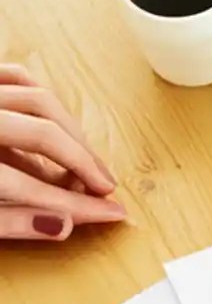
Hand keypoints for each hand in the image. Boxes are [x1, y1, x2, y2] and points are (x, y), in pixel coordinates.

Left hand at [0, 64, 125, 239]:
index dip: (76, 205)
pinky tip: (55, 124)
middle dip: (82, 164)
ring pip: (41, 100)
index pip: (31, 186)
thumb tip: (62, 227)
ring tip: (85, 161)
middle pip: (45, 134)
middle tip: (104, 188)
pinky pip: (18, 77)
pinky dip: (43, 99)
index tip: (110, 214)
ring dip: (71, 132)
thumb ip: (8, 223)